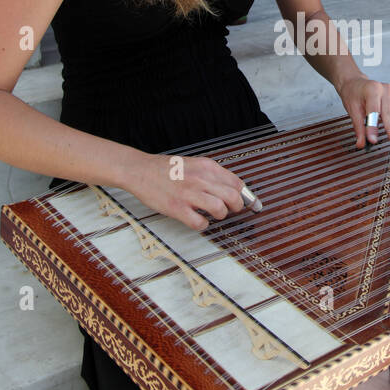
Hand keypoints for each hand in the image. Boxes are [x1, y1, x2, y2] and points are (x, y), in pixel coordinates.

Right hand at [128, 152, 259, 231]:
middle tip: (230, 210)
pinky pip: (200, 223)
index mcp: (207, 166)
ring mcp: (189, 194)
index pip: (237, 182)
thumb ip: (212, 175)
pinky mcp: (177, 208)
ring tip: (212, 214)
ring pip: (220, 209)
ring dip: (220, 215)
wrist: (140, 170)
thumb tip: (233, 188)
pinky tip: (197, 220)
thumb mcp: (194, 164)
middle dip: (236, 207)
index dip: (245, 195)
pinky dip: (202, 225)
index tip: (249, 203)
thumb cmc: (166, 169)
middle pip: (234, 197)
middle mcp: (201, 179)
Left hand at [337, 75, 389, 147]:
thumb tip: (361, 144)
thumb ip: (358, 128)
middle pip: (389, 113)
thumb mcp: (352, 109)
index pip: (374, 111)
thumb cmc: (353, 94)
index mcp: (372, 89)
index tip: (373, 140)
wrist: (356, 83)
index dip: (373, 127)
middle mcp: (384, 90)